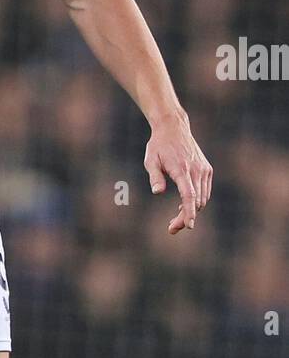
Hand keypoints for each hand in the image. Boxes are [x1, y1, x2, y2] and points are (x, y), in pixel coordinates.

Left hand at [144, 111, 212, 234]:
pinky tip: (184, 205)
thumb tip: (157, 192)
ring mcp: (204, 170)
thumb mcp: (150, 160)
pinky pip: (204, 191)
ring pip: (202, 199)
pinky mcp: (207, 170)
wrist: (174, 128)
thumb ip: (155, 177)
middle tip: (172, 229)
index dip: (189, 212)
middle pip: (196, 201)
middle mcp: (197, 170)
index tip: (189, 226)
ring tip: (175, 221)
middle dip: (186, 217)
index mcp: (182, 169)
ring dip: (191, 211)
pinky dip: (196, 201)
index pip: (189, 195)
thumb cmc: (158, 146)